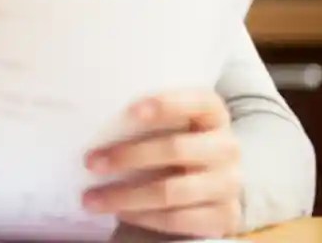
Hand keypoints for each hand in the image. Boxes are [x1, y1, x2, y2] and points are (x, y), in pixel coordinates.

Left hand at [81, 90, 243, 237]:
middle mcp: (227, 147)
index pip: (197, 102)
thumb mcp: (169, 126)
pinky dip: (144, 217)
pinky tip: (121, 213)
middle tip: (91, 162)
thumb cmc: (175, 146)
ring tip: (91, 199)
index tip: (131, 111)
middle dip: (128, 156)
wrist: (210, 189)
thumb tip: (94, 125)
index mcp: (213, 113)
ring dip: (126, 195)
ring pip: (172, 191)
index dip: (166, 105)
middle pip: (176, 149)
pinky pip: (179, 219)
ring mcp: (229, 184)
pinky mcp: (225, 217)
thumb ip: (144, 121)